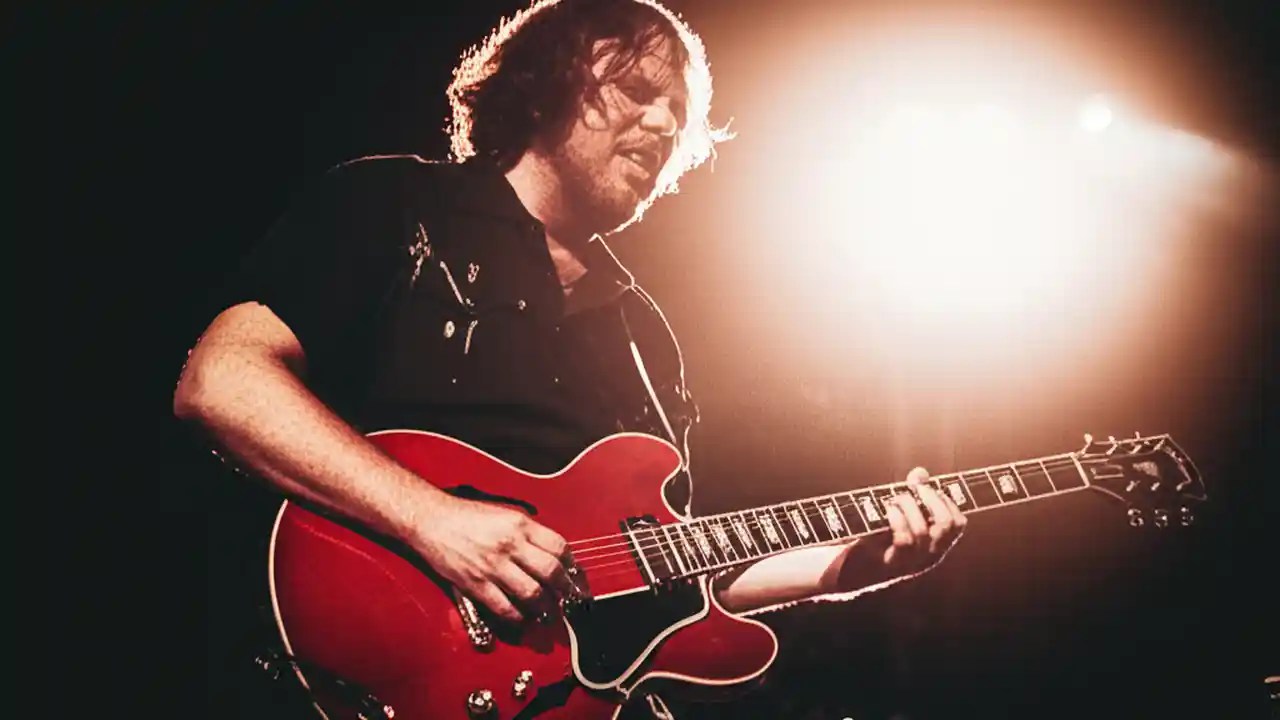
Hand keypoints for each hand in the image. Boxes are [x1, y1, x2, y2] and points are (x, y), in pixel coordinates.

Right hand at [407, 494, 573, 622]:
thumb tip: (551, 554)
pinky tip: (523, 618)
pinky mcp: (476, 584)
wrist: (431, 519)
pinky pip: (504, 607)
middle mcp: (510, 544)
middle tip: (569, 599)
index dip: (572, 566)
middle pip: (551, 572)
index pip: (559, 547)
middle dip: (565, 590)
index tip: (575, 576)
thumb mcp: (505, 514)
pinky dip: (518, 617)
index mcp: (520, 524)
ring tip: (550, 613)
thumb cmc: (466, 516)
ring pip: (532, 593)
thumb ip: (528, 533)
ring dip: (546, 607)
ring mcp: (493, 566)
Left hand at [880, 466, 966, 574]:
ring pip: (922, 530)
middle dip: (930, 499)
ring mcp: (912, 563)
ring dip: (908, 506)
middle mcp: (929, 556)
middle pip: (946, 524)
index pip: (957, 523)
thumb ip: (913, 494)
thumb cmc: (877, 537)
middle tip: (913, 489)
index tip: (929, 487)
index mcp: (937, 545)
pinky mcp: (892, 565)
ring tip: (894, 499)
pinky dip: (896, 519)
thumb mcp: (899, 515)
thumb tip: (921, 473)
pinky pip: (903, 539)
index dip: (946, 500)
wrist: (849, 568)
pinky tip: (887, 511)